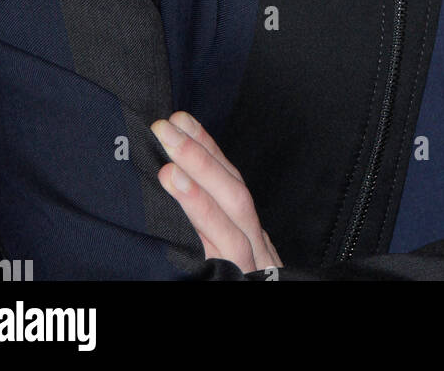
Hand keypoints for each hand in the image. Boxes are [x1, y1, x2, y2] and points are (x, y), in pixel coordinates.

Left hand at [150, 111, 281, 272]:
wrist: (278, 325)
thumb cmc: (239, 285)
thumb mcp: (227, 258)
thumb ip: (209, 230)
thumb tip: (172, 191)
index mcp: (249, 236)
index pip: (231, 182)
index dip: (208, 148)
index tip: (182, 119)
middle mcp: (254, 247)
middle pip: (233, 194)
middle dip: (200, 157)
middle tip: (165, 128)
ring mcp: (248, 268)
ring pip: (230, 223)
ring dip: (199, 189)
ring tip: (170, 164)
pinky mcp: (235, 285)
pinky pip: (222, 257)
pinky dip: (204, 226)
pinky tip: (181, 208)